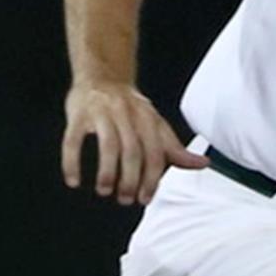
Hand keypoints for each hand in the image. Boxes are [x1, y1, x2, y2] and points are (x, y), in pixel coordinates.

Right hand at [62, 81, 205, 204]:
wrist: (102, 76)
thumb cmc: (131, 109)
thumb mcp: (155, 125)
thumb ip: (175, 148)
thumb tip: (202, 164)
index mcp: (148, 118)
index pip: (154, 153)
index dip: (151, 179)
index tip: (145, 199)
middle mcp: (126, 113)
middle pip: (132, 151)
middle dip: (130, 180)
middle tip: (125, 199)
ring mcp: (101, 112)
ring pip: (107, 145)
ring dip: (107, 173)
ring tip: (105, 190)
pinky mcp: (78, 114)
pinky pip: (73, 140)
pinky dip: (72, 163)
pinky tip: (73, 181)